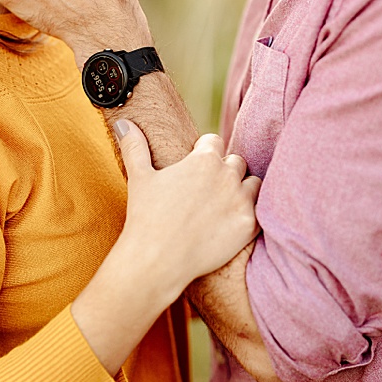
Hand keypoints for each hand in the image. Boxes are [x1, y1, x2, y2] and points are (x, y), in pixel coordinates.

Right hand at [115, 120, 260, 297]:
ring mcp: (241, 201)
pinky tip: (230, 222)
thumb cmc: (146, 215)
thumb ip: (134, 146)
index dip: (203, 151)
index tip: (194, 165)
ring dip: (241, 189)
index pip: (214, 141)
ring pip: (253, 183)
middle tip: (207, 188)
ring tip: (222, 203)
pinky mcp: (249, 225)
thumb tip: (122, 122)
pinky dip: (247, 213)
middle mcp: (227, 175)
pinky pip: (259, 210)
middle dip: (224, 170)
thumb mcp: (139, 176)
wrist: (158, 258)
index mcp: (203, 159)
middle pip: (236, 161)